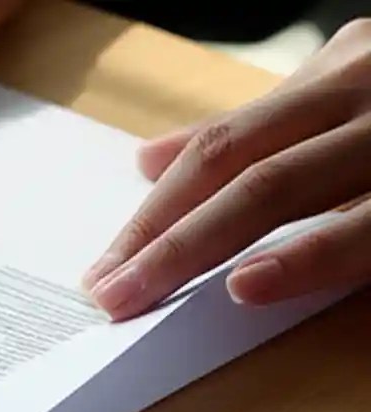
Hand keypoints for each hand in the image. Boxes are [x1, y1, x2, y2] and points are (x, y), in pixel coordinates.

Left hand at [83, 19, 370, 320]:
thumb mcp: (342, 98)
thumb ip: (255, 133)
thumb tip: (148, 161)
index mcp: (335, 75)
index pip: (221, 146)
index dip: (156, 209)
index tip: (107, 265)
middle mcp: (362, 93)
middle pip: (236, 165)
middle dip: (162, 235)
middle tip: (107, 294)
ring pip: (283, 187)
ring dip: (203, 244)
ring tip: (146, 291)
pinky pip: (366, 227)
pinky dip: (307, 256)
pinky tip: (251, 284)